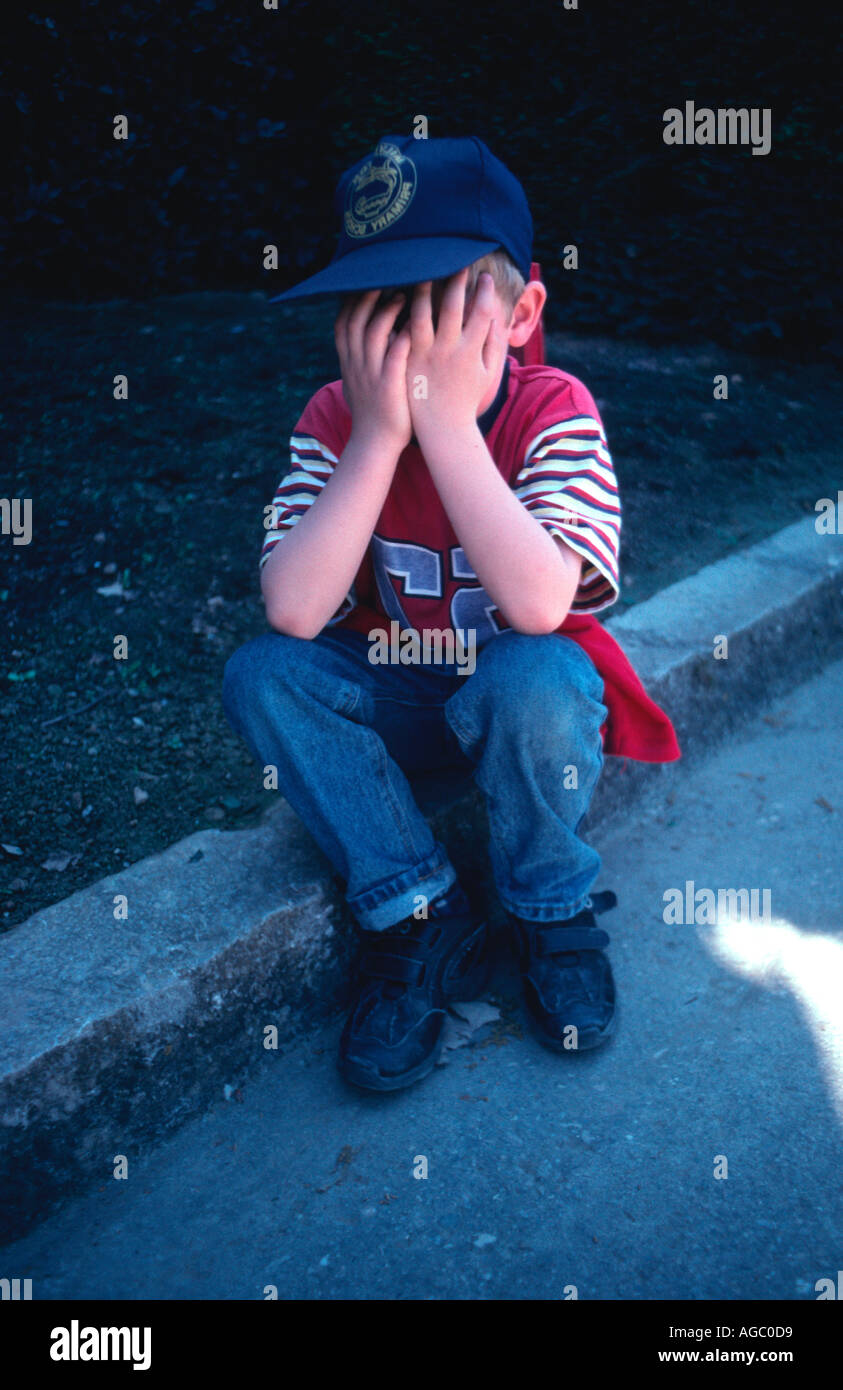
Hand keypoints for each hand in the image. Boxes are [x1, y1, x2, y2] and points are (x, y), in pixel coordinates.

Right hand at [334, 290, 412, 450]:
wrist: (375, 444)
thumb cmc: (375, 410)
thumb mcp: (359, 381)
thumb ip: (362, 357)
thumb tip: (367, 335)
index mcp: (348, 362)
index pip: (343, 323)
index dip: (351, 302)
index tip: (365, 283)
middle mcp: (356, 365)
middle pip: (356, 321)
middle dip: (369, 297)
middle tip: (388, 279)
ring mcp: (371, 375)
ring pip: (374, 333)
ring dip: (388, 311)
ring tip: (405, 295)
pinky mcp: (388, 386)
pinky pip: (393, 357)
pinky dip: (401, 339)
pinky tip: (414, 325)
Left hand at [406, 269, 507, 439]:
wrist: (442, 429)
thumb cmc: (467, 400)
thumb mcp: (488, 374)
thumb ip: (493, 344)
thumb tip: (495, 316)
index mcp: (472, 352)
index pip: (482, 312)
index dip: (484, 291)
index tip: (483, 276)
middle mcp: (449, 351)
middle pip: (453, 305)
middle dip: (456, 280)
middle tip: (456, 262)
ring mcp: (426, 355)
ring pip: (422, 312)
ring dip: (424, 289)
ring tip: (424, 273)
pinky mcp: (408, 360)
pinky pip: (403, 329)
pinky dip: (403, 311)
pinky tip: (403, 297)